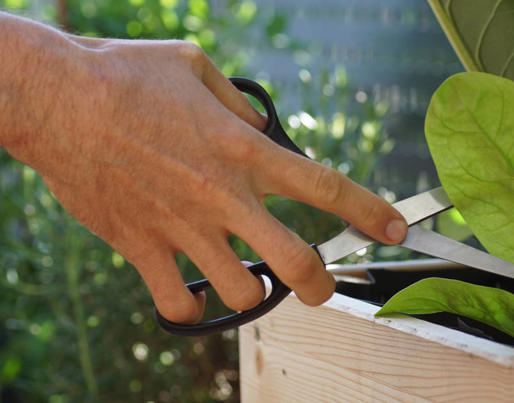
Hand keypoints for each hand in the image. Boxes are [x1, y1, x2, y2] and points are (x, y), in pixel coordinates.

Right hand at [3, 31, 407, 323]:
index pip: (324, 186)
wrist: (55, 98)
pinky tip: (192, 294)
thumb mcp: (196, 67)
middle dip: (320, 284)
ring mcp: (182, 227)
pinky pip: (177, 302)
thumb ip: (241, 107)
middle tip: (322, 288)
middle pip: (294, 260)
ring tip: (243, 280)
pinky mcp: (140, 247)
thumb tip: (262, 133)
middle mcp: (222, 195)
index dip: (368, 211)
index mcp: (243, 150)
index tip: (395, 229)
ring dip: (249, 294)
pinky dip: (191, 308)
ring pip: (239, 292)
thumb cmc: (127, 73)